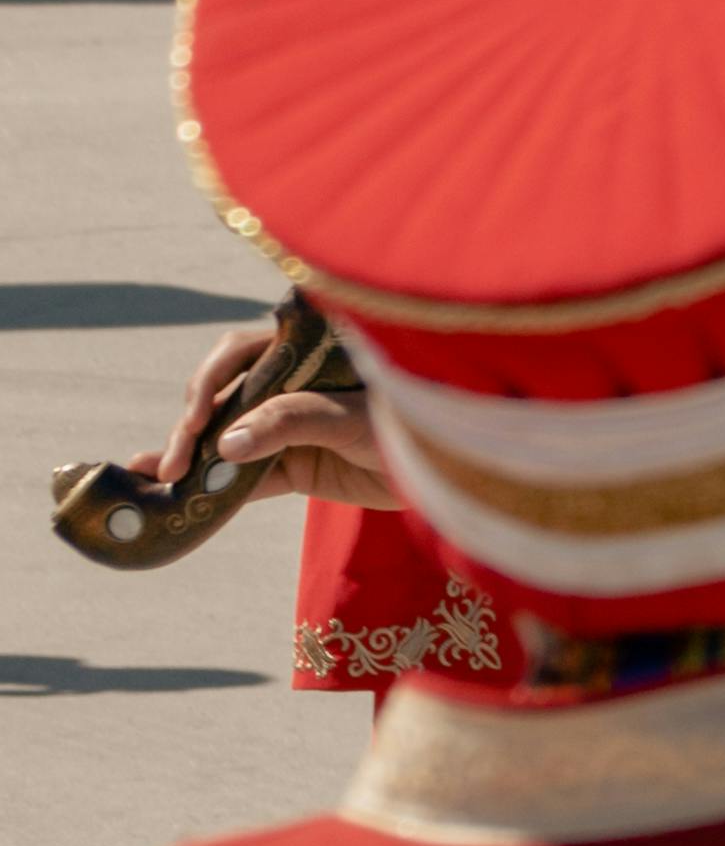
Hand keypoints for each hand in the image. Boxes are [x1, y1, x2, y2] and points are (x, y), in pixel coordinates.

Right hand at [153, 317, 397, 510]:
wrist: (455, 467)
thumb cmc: (413, 419)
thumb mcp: (353, 415)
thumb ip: (292, 421)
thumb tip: (226, 442)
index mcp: (308, 349)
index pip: (242, 352)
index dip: (210, 382)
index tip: (196, 418)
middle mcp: (293, 383)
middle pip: (226, 397)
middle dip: (193, 426)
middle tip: (173, 464)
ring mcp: (291, 426)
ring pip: (227, 439)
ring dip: (190, 456)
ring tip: (148, 476)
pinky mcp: (296, 467)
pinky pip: (243, 478)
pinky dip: (211, 488)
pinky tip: (173, 496)